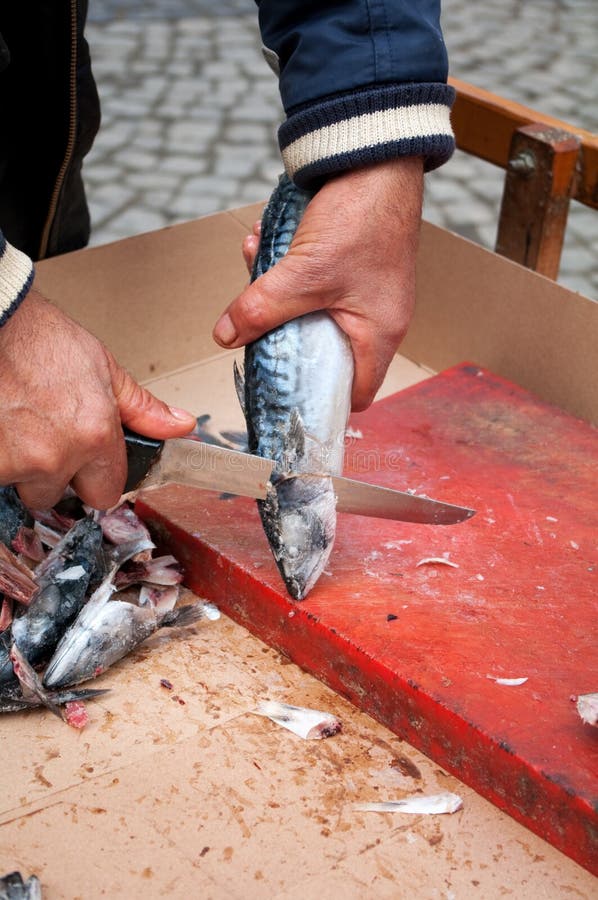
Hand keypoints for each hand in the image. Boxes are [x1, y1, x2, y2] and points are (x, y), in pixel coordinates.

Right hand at [0, 290, 195, 508]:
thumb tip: (181, 426)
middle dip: (54, 475)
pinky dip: (1, 455)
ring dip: (22, 466)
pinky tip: (4, 426)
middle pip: (58, 496)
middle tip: (45, 437)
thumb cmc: (37, 338)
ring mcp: (15, 462)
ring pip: (24, 487)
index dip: (96, 477)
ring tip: (20, 426)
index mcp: (94, 435)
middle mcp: (55, 456)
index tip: (88, 463)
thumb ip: (141, 408)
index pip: (106, 493)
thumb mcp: (102, 367)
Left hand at [213, 158, 423, 410]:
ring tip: (255, 264)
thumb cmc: (361, 219)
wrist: (377, 156)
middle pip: (325, 352)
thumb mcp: (303, 274)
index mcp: (379, 335)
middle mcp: (379, 318)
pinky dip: (288, 267)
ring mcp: (366, 291)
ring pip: (313, 312)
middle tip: (257, 323)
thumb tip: (226, 336)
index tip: (287, 393)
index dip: (322, 399)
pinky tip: (262, 242)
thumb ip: (262, 309)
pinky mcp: (354, 264)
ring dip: (279, 293)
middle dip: (284, 335)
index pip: (355, 392)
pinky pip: (315, 280)